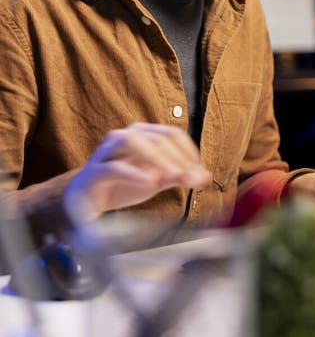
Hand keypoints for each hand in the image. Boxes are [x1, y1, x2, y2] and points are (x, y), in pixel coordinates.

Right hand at [64, 122, 210, 222]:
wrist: (86, 202)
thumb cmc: (122, 185)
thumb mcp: (156, 180)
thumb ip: (178, 176)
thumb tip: (206, 176)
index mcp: (142, 134)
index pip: (172, 134)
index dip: (189, 152)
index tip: (200, 172)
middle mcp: (125, 136)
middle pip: (157, 137)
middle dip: (178, 158)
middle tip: (192, 178)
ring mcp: (107, 151)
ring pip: (133, 141)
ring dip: (157, 158)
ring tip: (173, 176)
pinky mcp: (95, 170)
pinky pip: (115, 167)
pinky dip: (135, 173)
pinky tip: (150, 182)